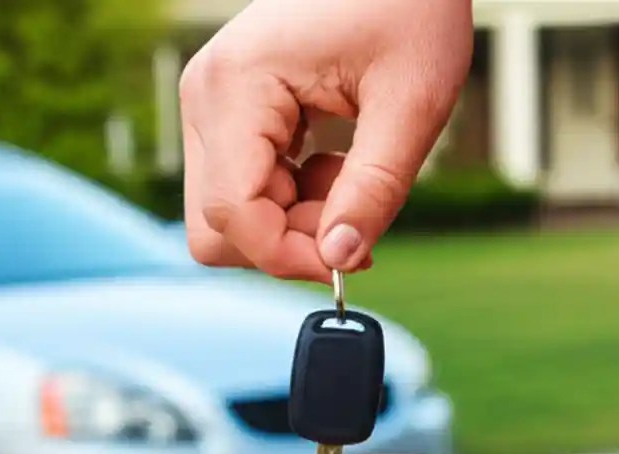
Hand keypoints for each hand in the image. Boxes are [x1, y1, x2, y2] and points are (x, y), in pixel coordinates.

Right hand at [180, 0, 473, 281]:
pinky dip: (286, 199)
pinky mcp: (224, 113)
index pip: (231, 212)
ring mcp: (208, 106)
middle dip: (285, 240)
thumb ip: (376, 187)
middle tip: (354, 217)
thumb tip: (341, 260)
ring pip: (225, 214)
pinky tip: (332, 164)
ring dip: (289, 220)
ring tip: (349, 178)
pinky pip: (238, 188)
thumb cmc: (409, 3)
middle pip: (215, 224)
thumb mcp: (414, 99)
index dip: (285, 254)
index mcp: (236, 86)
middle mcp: (204, 98)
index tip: (349, 262)